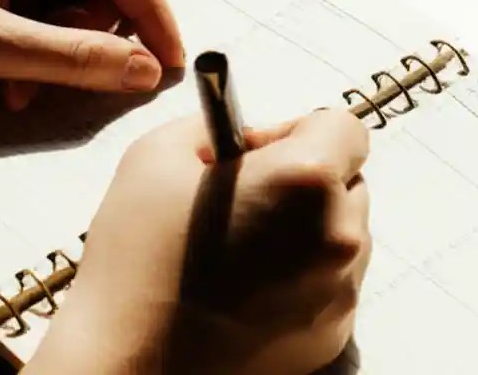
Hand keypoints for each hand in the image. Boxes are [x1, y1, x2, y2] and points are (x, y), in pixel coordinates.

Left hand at [0, 0, 182, 107]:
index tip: (169, 60)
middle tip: (99, 82)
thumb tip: (144, 71)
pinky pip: (47, 34)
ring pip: (77, 19)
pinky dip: (40, 64)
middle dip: (101, 41)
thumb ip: (72, 60)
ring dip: (64, 60)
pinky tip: (12, 86)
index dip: (153, 11)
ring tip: (27, 86)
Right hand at [26, 109, 370, 374]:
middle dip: (304, 183)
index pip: (345, 129)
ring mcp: (341, 290)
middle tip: (242, 201)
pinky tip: (246, 289)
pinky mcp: (333, 334)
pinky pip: (331, 284)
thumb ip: (216, 126)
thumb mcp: (156, 155)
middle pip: (347, 183)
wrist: (129, 365)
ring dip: (306, 231)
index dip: (300, 131)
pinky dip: (301, 278)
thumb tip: (248, 138)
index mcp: (305, 179)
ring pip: (342, 235)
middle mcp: (339, 235)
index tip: (260, 152)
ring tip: (239, 251)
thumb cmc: (136, 262)